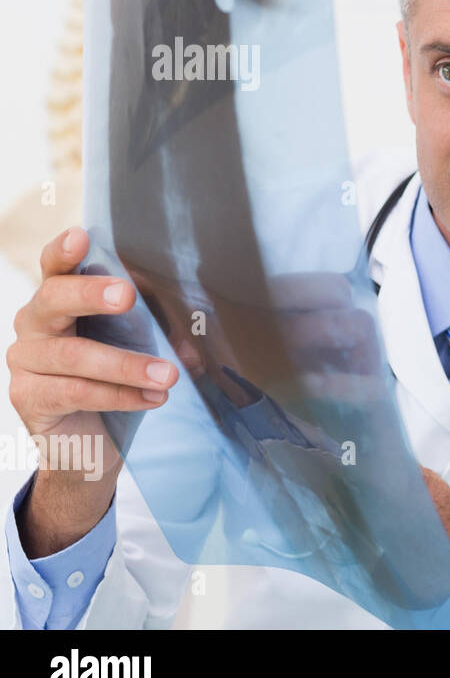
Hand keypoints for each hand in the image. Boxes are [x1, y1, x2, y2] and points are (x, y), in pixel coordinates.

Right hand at [6, 227, 178, 555]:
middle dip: (92, 294)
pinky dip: (120, 395)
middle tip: (127, 295)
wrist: (89, 440)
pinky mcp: (28, 397)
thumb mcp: (136, 344)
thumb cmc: (115, 377)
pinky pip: (76, 392)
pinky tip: (153, 398)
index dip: (64, 251)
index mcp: (59, 298)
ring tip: (169, 375)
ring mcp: (25, 360)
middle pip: (54, 299)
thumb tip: (196, 326)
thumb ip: (154, 326)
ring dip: (127, 365)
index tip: (82, 237)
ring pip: (74, 355)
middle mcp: (33, 323)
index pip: (55, 267)